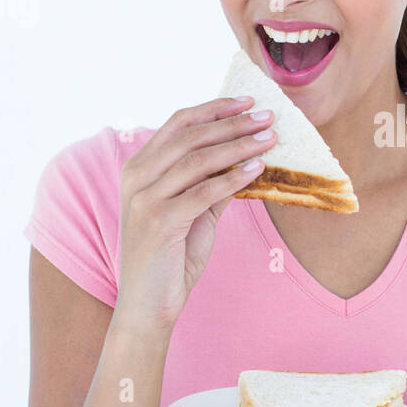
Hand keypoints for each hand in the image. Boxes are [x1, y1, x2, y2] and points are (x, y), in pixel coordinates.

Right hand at [112, 96, 276, 334]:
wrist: (147, 305)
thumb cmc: (171, 259)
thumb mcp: (195, 214)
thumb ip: (212, 185)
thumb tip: (247, 159)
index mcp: (139, 168)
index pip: (179, 123)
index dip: (215, 108)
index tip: (249, 101)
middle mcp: (136, 177)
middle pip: (191, 135)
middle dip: (234, 123)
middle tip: (269, 116)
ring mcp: (144, 198)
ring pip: (199, 159)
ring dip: (240, 146)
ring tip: (271, 138)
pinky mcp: (158, 221)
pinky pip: (204, 191)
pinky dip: (233, 177)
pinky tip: (258, 169)